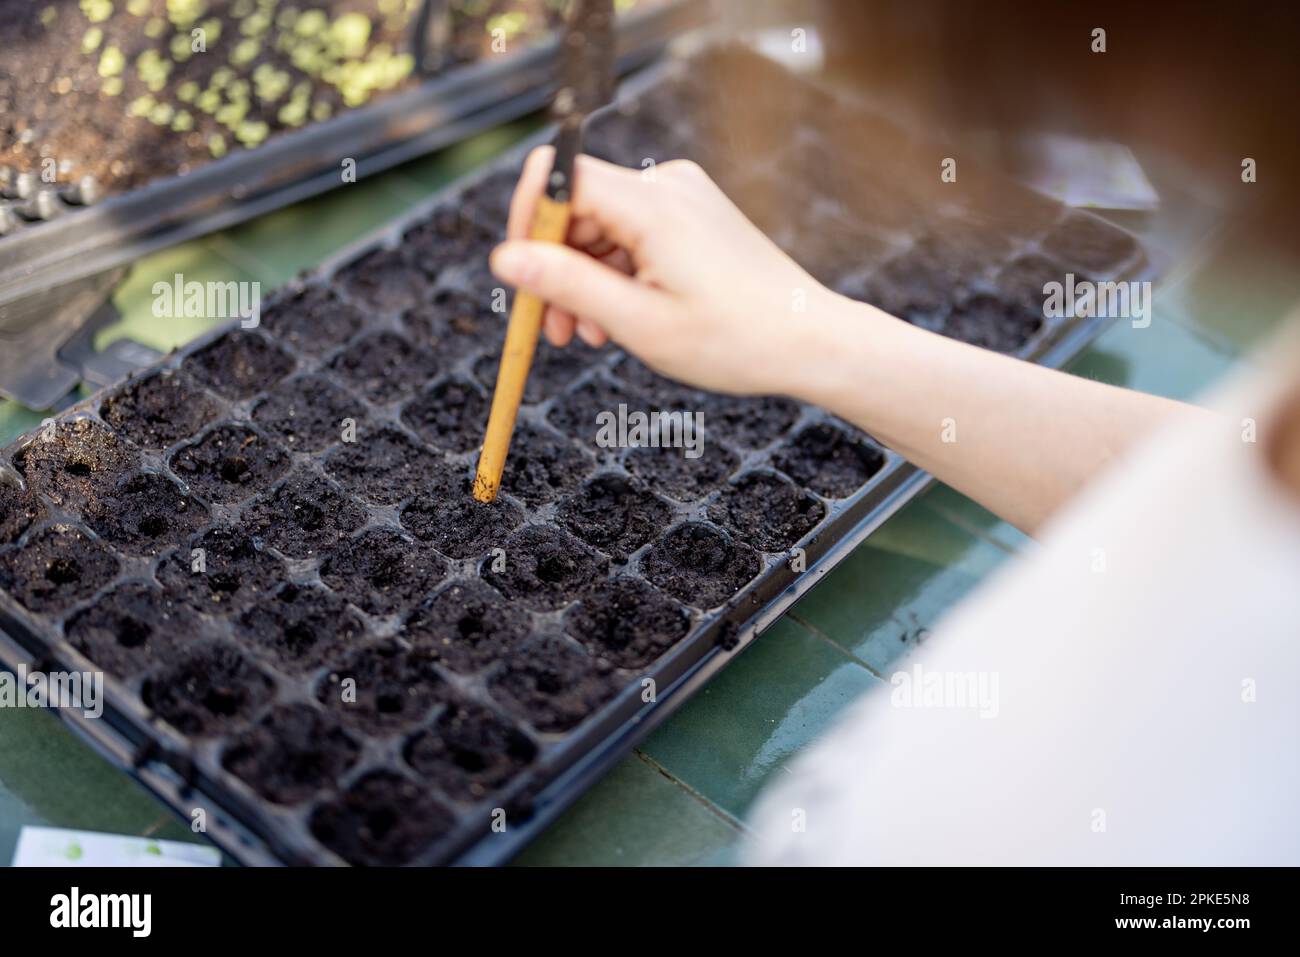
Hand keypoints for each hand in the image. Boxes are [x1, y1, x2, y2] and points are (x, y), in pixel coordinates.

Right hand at [490, 145, 836, 395]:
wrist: (808, 340)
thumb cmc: (733, 339)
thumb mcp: (638, 322)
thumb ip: (566, 285)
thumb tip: (503, 258)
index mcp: (652, 205)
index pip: (557, 176)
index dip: (526, 223)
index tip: (519, 278)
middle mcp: (666, 185)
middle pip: (575, 205)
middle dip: (554, 266)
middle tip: (552, 330)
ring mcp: (682, 196)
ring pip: (599, 224)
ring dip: (583, 278)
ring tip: (589, 336)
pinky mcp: (691, 213)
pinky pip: (629, 233)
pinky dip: (614, 273)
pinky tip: (617, 317)